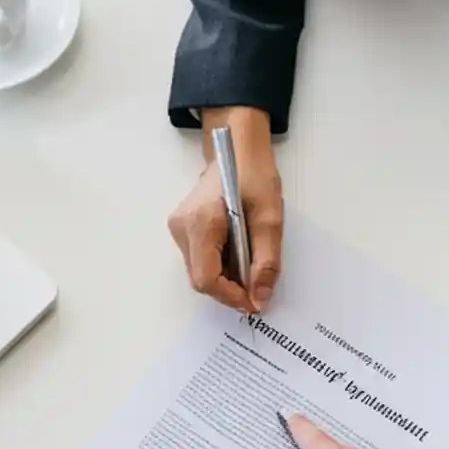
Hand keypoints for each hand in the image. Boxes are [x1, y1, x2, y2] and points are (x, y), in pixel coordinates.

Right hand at [168, 106, 283, 311]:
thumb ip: (265, 261)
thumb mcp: (269, 218)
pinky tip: (238, 257)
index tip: (255, 301)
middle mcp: (181, 227)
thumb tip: (260, 297)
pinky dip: (219, 266)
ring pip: (198, 272)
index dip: (231, 296)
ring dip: (225, 279)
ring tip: (250, 269)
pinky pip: (198, 259)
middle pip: (200, 278)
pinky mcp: (182, 228)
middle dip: (229, 289)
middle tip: (257, 287)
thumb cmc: (253, 174)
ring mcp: (178, 228)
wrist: (236, 146)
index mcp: (201, 222)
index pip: (206, 278)